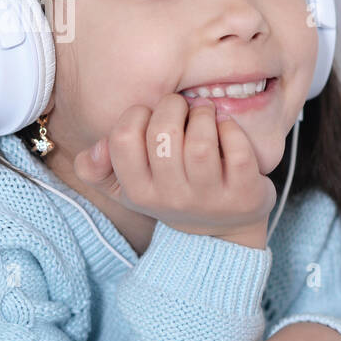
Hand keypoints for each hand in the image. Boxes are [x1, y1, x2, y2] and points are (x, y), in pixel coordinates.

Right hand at [72, 93, 275, 241]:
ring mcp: (209, 198)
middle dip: (173, 107)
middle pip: (164, 135)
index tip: (152, 115)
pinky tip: (227, 128)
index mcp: (138, 192)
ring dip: (203, 115)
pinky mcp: (243, 194)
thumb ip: (97, 167)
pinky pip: (238, 151)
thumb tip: (98, 147)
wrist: (220, 234)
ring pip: (201, 143)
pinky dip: (232, 129)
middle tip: (183, 108)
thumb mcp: (127, 187)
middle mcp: (171, 198)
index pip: (123, 139)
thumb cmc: (170, 193)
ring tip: (205, 114)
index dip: (138, 114)